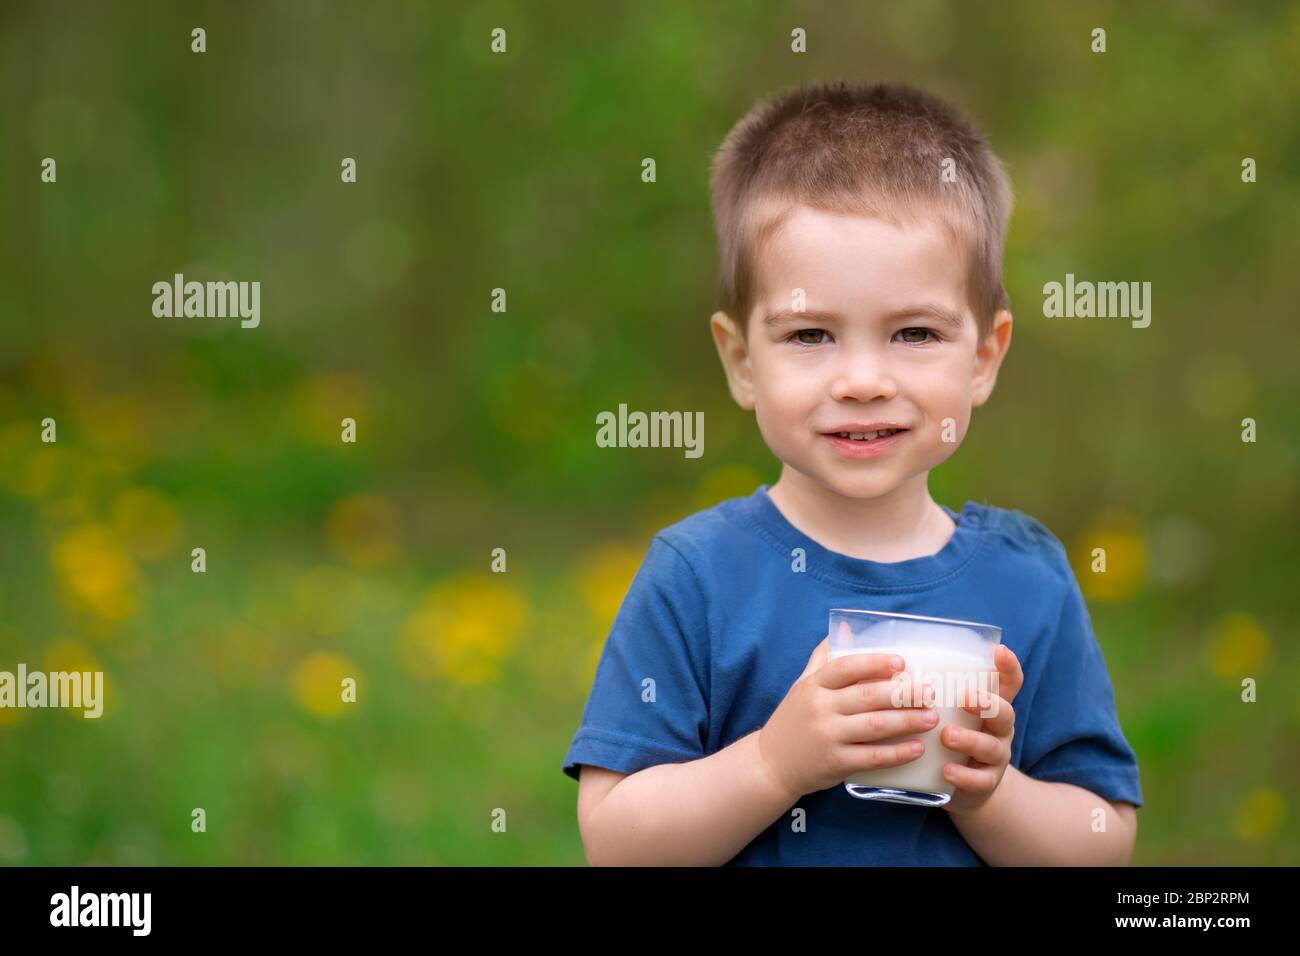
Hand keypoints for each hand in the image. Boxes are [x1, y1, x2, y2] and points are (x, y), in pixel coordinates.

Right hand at [757, 634, 935, 800]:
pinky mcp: (836, 763)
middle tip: (929, 691)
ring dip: (907, 721)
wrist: (770, 764)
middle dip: (903, 693)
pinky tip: (917, 747)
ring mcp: (828, 737)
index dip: (874, 663)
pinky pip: (872, 757)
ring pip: (875, 726)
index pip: (845, 667)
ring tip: (932, 717)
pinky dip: (897, 753)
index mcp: (813, 685)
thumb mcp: (802, 684)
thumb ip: (824, 656)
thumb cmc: (793, 719)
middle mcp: (820, 708)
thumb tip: (848, 626)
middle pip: (867, 696)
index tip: (901, 662)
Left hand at [940, 643, 1024, 814]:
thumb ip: (936, 690)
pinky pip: (981, 781)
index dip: (1008, 667)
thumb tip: (895, 660)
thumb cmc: (950, 737)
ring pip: (992, 747)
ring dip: (970, 740)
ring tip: (947, 736)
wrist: (966, 787)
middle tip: (965, 697)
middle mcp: (999, 729)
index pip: (1008, 683)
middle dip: (987, 703)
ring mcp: (996, 756)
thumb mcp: (950, 712)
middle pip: (1005, 713)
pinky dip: (965, 776)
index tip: (998, 650)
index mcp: (991, 706)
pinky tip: (947, 771)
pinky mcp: (987, 783)